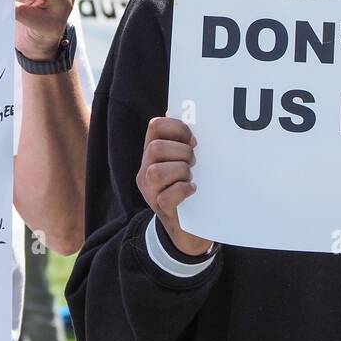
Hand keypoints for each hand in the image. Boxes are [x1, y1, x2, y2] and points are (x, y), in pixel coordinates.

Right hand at [137, 117, 211, 255]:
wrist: (189, 230)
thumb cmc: (190, 190)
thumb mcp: (186, 163)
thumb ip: (184, 142)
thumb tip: (182, 110)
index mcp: (153, 154)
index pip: (155, 126)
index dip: (177, 127)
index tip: (194, 140)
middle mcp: (146, 171)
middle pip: (155, 148)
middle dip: (181, 152)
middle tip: (194, 163)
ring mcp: (151, 192)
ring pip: (156, 171)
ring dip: (181, 171)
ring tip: (191, 177)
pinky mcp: (161, 210)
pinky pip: (167, 196)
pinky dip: (183, 190)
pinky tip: (193, 190)